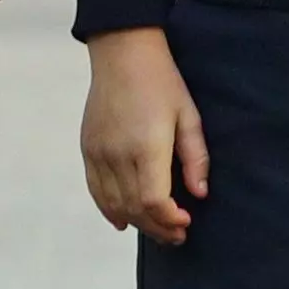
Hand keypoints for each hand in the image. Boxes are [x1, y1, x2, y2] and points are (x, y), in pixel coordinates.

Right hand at [79, 27, 208, 241]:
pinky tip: (123, 221)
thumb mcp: (188, 116)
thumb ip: (195, 158)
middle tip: (177, 235)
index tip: (187, 222)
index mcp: (146, 146)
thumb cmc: (162, 82)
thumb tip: (200, 194)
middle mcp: (118, 154)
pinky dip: (108, 210)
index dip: (170, 220)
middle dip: (157, 228)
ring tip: (156, 229)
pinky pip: (95, 190)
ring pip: (114, 204)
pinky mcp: (88, 149)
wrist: (122, 53)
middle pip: (134, 209)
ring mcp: (99, 153)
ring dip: (136, 223)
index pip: (154, 201)